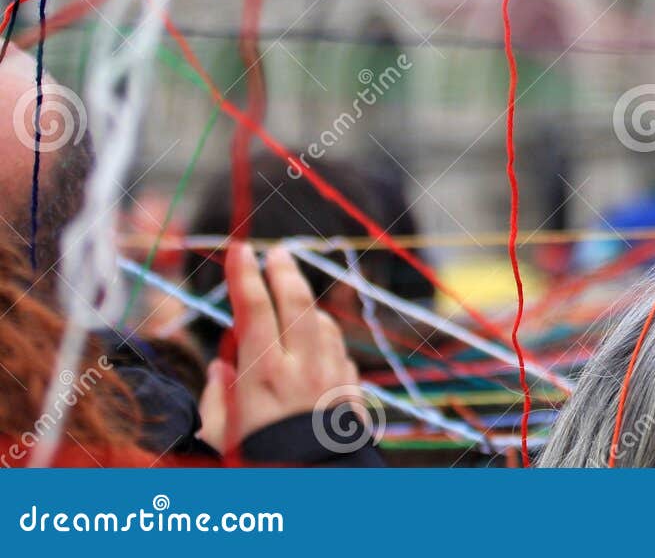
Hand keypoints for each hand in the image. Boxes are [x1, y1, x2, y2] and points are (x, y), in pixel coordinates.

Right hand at [197, 244, 362, 452]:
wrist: (316, 491)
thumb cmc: (259, 465)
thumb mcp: (221, 437)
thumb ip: (218, 395)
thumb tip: (223, 365)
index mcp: (262, 375)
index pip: (253, 309)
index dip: (245, 275)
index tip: (240, 248)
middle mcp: (301, 367)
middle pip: (295, 303)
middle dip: (283, 272)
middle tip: (275, 253)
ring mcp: (331, 374)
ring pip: (320, 324)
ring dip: (305, 306)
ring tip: (289, 298)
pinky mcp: (351, 388)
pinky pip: (337, 351)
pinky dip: (323, 339)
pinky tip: (312, 342)